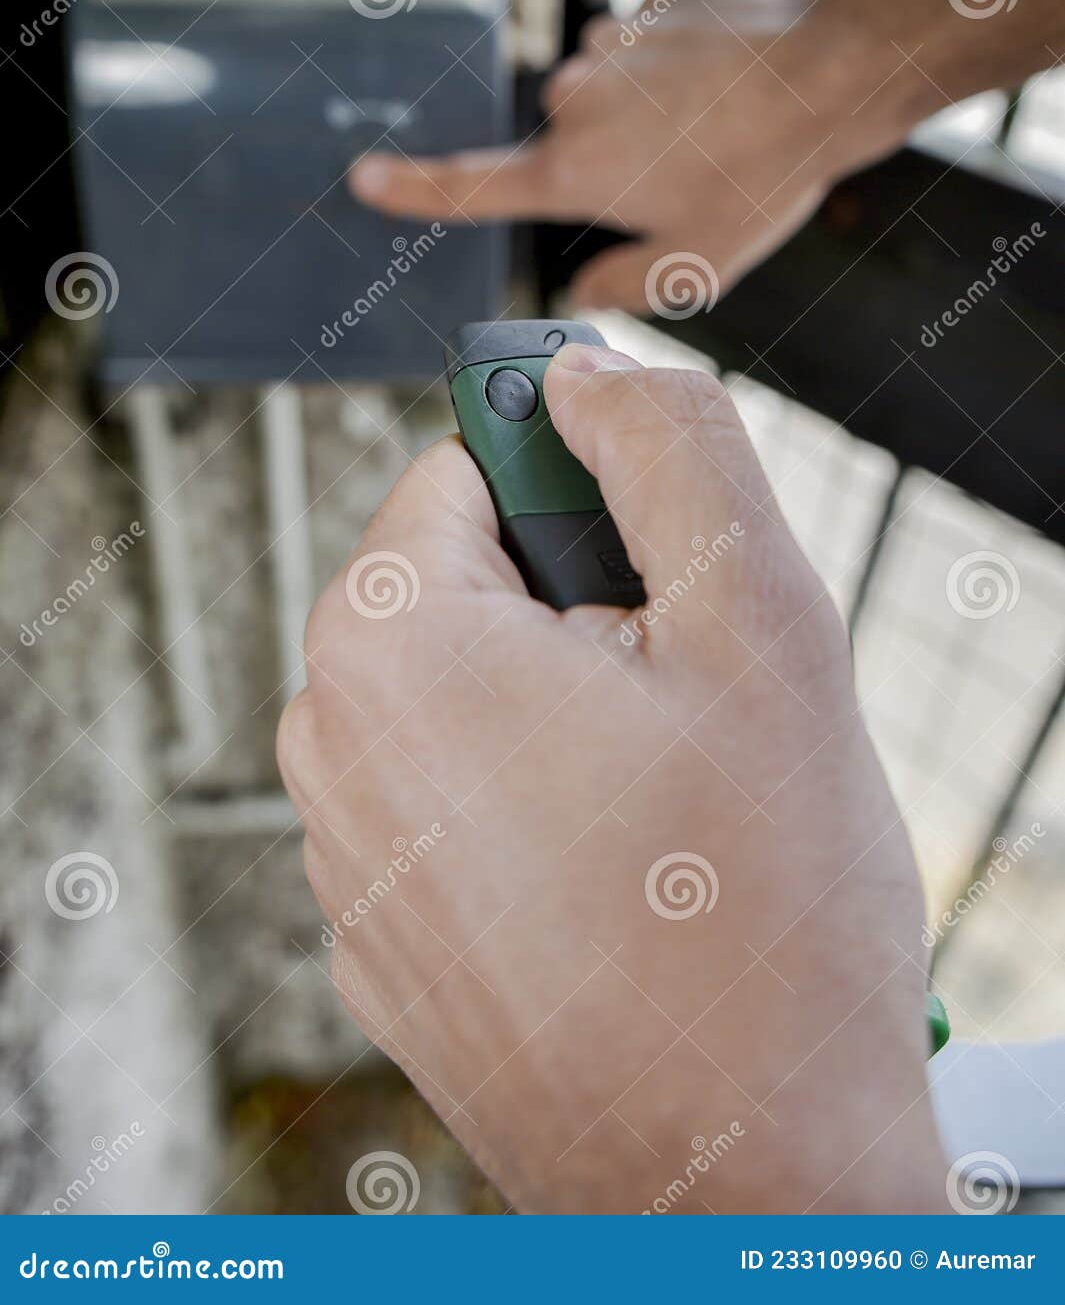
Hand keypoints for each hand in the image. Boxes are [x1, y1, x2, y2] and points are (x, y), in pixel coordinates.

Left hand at [278, 345, 945, 1212]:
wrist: (744, 1189)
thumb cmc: (760, 919)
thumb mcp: (759, 620)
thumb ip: (670, 447)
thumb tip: (589, 375)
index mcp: (386, 641)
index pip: (467, 463)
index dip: (588, 495)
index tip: (662, 575)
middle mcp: (330, 748)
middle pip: (468, 583)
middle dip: (587, 613)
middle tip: (692, 711)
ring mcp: (349, 860)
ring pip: (475, 697)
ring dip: (576, 718)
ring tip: (672, 815)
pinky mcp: (388, 944)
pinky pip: (464, 806)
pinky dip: (542, 813)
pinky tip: (632, 893)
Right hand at [349, 0, 924, 312]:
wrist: (833, 68)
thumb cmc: (765, 173)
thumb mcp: (698, 263)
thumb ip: (623, 285)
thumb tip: (583, 291)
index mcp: (575, 170)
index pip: (471, 184)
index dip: (413, 187)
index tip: (366, 177)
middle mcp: (576, 101)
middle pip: (566, 139)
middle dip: (608, 157)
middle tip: (683, 173)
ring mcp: (611, 42)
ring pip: (606, 87)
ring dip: (644, 107)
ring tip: (716, 126)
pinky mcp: (651, 1)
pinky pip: (644, 42)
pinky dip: (675, 63)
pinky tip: (728, 80)